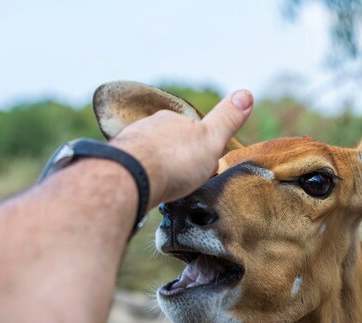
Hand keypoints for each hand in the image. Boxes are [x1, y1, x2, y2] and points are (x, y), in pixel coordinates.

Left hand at [110, 90, 252, 205]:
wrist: (132, 177)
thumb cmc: (175, 160)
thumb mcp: (211, 140)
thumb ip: (227, 119)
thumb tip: (246, 93)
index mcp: (173, 120)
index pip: (190, 132)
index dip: (200, 150)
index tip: (204, 168)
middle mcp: (148, 127)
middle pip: (168, 144)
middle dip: (176, 159)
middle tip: (183, 182)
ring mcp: (129, 144)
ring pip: (148, 156)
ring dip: (155, 169)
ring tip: (163, 188)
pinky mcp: (115, 163)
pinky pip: (131, 170)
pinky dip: (139, 178)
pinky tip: (144, 189)